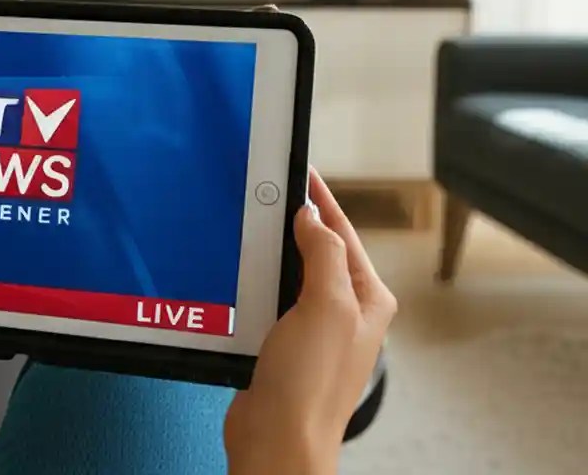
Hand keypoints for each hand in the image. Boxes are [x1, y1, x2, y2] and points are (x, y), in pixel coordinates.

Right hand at [224, 169, 396, 474]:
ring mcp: (313, 328)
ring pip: (292, 273)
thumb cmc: (311, 384)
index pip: (344, 234)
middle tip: (271, 189)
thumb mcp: (326, 306)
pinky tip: (240, 269)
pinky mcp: (282, 343)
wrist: (277, 436)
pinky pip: (270, 297)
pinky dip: (256, 278)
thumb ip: (323, 254)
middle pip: (319, 250)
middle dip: (296, 221)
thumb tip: (312, 216)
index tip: (302, 171)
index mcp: (367, 299)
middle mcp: (344, 312)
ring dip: (272, 250)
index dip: (322, 201)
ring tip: (253, 221)